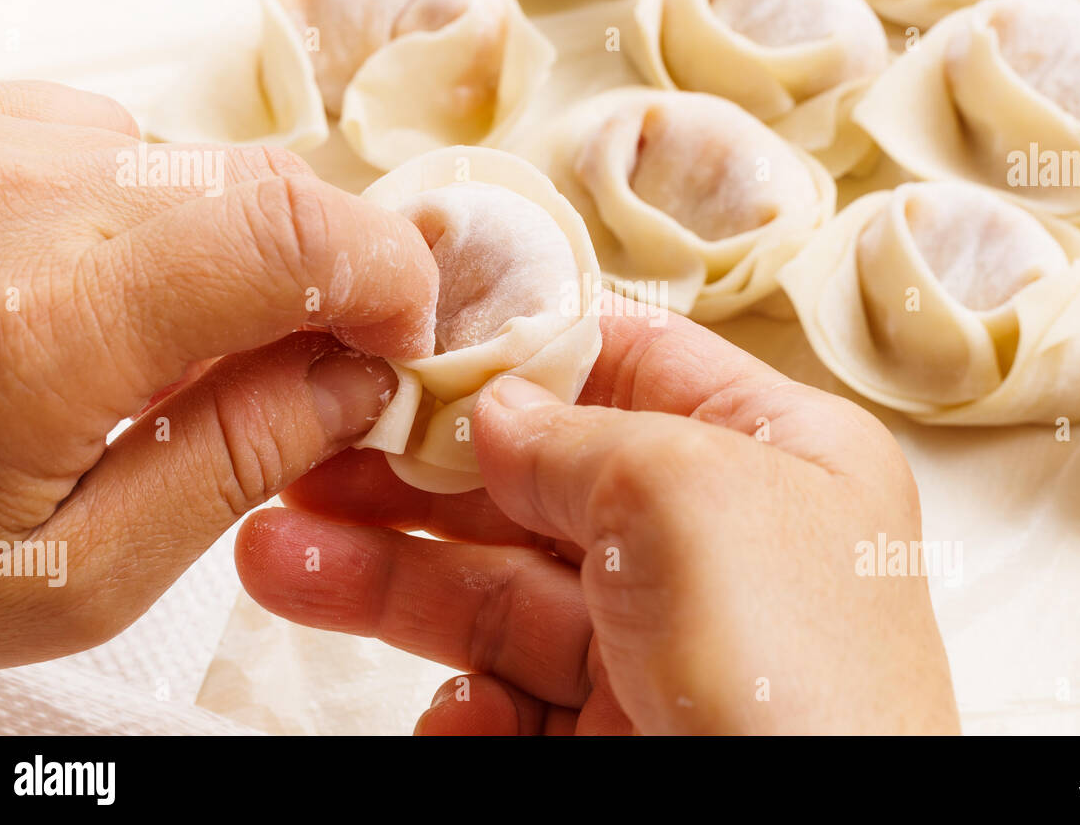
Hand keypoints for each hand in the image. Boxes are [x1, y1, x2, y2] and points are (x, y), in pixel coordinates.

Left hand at [0, 81, 436, 670]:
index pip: (295, 229)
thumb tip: (355, 380)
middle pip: (261, 185)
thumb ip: (239, 464)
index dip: (387, 277)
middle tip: (300, 372)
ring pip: (195, 165)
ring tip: (163, 357)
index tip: (395, 345)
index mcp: (42, 317)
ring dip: (227, 255)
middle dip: (319, 275)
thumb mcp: (72, 575)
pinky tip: (94, 306)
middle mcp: (2, 190)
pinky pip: (115, 152)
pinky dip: (150, 227)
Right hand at [238, 297, 959, 733]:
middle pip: (538, 485)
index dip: (520, 351)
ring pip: (501, 593)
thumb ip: (579, 435)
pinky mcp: (618, 730)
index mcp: (776, 454)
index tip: (409, 348)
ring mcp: (664, 643)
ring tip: (279, 559)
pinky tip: (438, 715)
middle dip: (415, 475)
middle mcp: (719, 545)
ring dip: (389, 576)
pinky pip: (511, 700)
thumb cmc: (800, 679)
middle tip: (308, 460)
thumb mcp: (688, 496)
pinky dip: (459, 706)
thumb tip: (492, 408)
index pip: (632, 365)